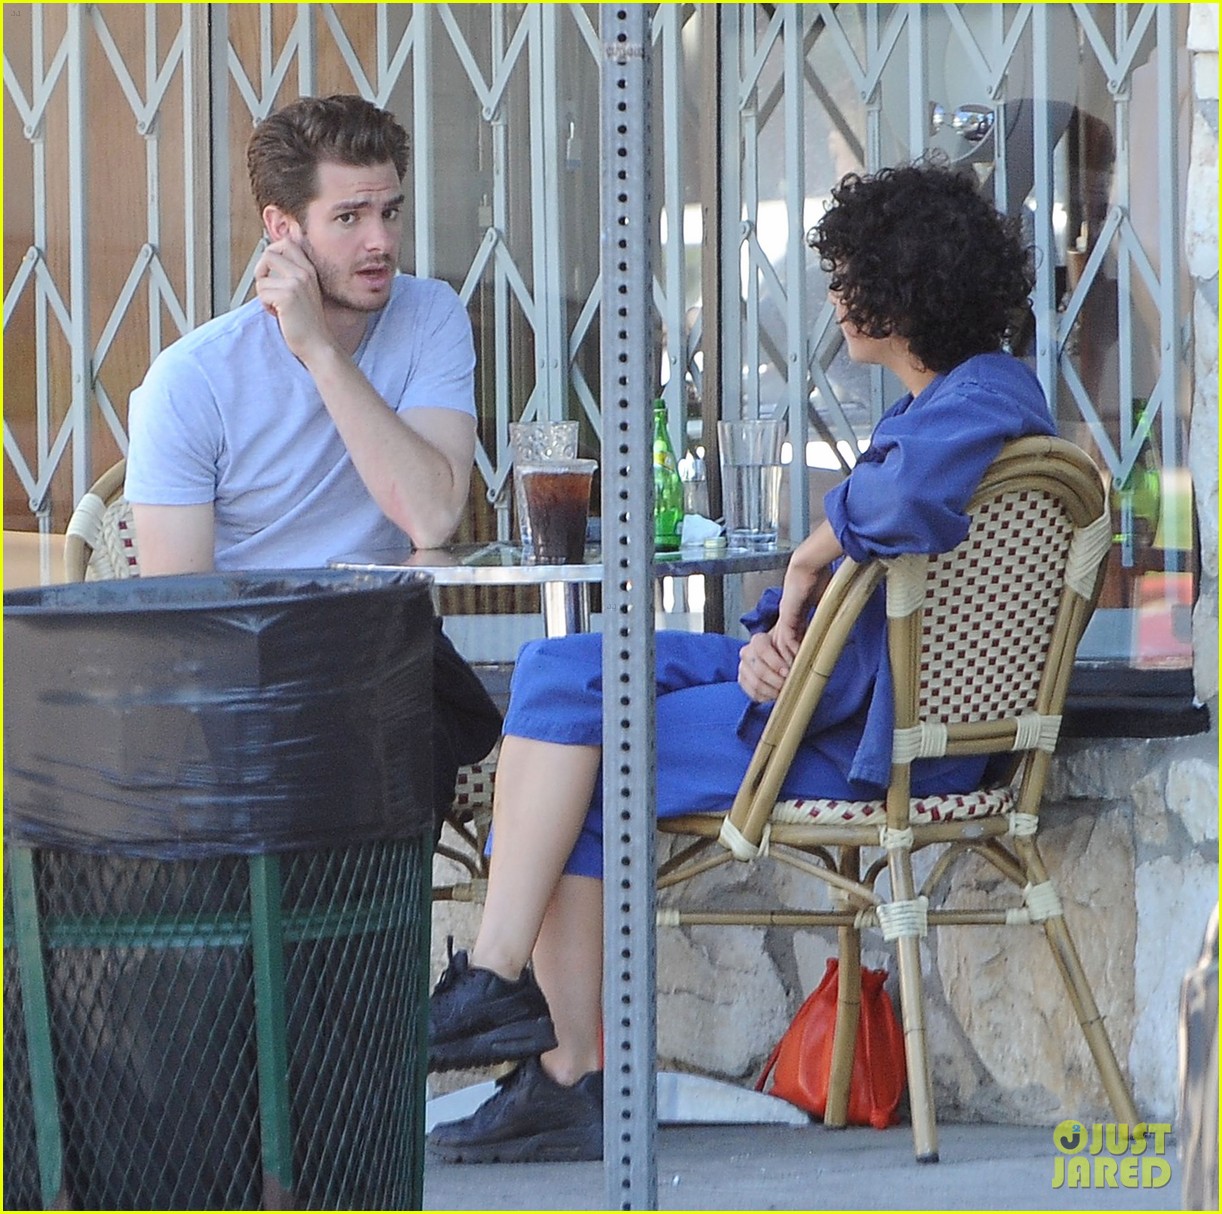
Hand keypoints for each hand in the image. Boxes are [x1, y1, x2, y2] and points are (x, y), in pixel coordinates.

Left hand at [254, 236, 332, 361]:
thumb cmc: (308, 322)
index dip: (272, 252)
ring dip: (263, 294)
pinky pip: (262, 293)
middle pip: (269, 253)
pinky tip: (278, 314)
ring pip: (261, 278)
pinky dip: (266, 306)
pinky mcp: (287, 296)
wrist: (318, 344)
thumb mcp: (305, 291)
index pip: (286, 242)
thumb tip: (270, 258)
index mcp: (308, 269)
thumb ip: (293, 273)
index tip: (270, 269)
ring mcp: (296, 283)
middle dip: (260, 269)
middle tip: (267, 285)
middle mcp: (304, 273)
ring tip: (276, 306)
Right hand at [738, 629, 790, 702]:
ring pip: (756, 684)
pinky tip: (777, 695)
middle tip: (790, 685)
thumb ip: (795, 647)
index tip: (788, 672)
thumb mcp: (792, 643)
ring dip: (773, 691)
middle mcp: (747, 653)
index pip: (762, 649)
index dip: (775, 662)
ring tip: (785, 692)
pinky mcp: (743, 682)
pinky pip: (753, 693)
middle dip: (776, 681)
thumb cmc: (787, 650)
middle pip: (759, 670)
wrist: (777, 656)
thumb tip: (802, 657)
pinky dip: (767, 697)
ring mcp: (743, 668)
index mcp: (758, 640)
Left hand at [775, 519, 841, 661]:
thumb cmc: (821, 575)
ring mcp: (786, 616)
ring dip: (790, 658)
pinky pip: (786, 637)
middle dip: (790, 658)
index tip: (809, 662)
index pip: (797, 636)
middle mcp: (789, 616)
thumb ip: (833, 610)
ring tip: (798, 671)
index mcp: (797, 612)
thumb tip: (848, 615)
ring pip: (783, 643)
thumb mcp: (828, 598)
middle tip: (799, 673)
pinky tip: (799, 659)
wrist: (811, 562)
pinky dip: (792, 650)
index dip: (802, 649)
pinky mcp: (787, 614)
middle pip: (785, 643)